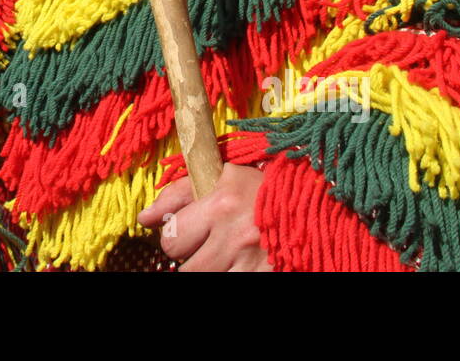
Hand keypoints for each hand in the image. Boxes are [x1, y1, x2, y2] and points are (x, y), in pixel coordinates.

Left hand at [138, 163, 271, 271]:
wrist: (315, 198)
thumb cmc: (263, 184)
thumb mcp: (222, 176)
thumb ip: (178, 194)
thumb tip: (143, 218)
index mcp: (222, 204)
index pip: (171, 239)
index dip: (176, 237)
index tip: (188, 231)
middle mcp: (237, 236)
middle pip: (187, 269)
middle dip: (193, 257)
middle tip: (208, 245)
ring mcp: (254, 262)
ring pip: (208, 279)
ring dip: (214, 270)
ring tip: (226, 254)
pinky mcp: (268, 275)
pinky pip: (234, 284)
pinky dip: (233, 275)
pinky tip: (240, 264)